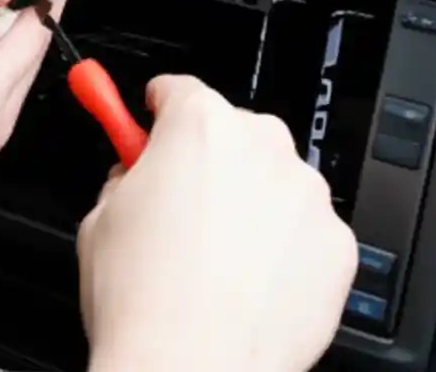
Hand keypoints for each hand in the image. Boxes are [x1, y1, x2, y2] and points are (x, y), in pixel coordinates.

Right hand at [77, 76, 357, 371]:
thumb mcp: (99, 219)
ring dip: (249, 204)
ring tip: (212, 259)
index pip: (180, 91)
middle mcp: (264, 149)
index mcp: (201, 128)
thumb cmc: (143, 302)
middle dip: (207, 161)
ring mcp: (307, 198)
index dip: (159, 107)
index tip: (154, 117)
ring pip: (274, 183)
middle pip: (234, 134)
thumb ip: (124, 177)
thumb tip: (134, 173)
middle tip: (177, 206)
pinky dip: (282, 248)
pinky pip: (305, 231)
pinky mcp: (337, 245)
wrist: (190, 370)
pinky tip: (246, 283)